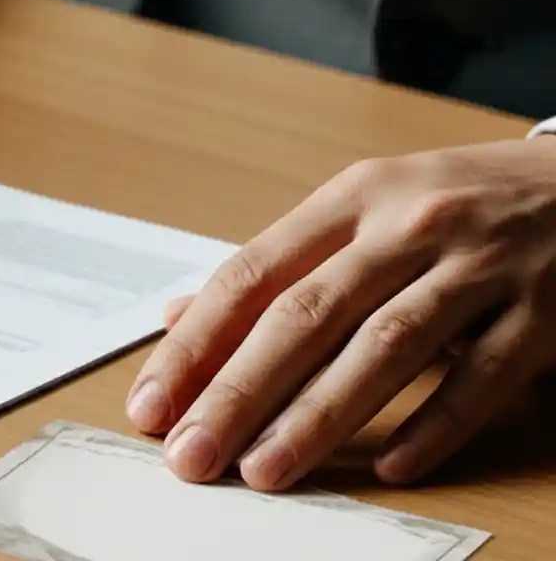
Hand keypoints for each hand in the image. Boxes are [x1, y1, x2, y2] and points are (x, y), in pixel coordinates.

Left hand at [126, 138, 555, 489]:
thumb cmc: (456, 203)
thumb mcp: (363, 210)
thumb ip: (277, 267)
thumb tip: (180, 315)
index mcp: (352, 198)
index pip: (252, 275)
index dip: (195, 344)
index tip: (152, 402)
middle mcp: (410, 226)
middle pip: (306, 315)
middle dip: (238, 392)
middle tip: (190, 454)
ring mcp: (480, 269)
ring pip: (385, 348)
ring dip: (318, 417)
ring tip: (264, 471)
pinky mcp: (543, 315)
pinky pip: (480, 379)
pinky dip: (433, 426)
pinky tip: (388, 468)